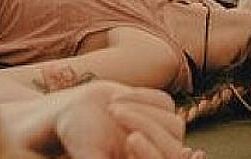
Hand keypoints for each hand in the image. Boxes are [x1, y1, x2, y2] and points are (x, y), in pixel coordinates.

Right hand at [40, 82, 201, 158]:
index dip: (151, 154)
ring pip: (173, 125)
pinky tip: (117, 97)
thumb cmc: (78, 138)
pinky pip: (165, 103)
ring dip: (142, 110)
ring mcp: (163, 134)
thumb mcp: (89, 156)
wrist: (76, 111)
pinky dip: (142, 96)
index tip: (131, 138)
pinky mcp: (162, 110)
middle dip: (148, 128)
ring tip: (112, 106)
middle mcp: (157, 154)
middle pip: (174, 150)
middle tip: (115, 113)